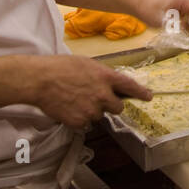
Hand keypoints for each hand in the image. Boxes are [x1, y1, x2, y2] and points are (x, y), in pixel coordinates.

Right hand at [28, 55, 151, 125]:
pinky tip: (68, 107)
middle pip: (118, 108)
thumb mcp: (86, 64)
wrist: (40, 80)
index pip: (130, 86)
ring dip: (91, 110)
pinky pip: (84, 123)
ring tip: (74, 99)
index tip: (148, 97)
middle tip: (96, 99)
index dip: (141, 93)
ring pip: (98, 115)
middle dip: (110, 105)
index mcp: (106, 77)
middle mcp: (103, 95)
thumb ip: (101, 75)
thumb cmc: (60, 67)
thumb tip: (108, 84)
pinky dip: (78, 118)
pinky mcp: (80, 121)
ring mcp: (92, 110)